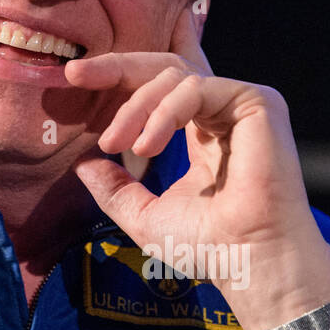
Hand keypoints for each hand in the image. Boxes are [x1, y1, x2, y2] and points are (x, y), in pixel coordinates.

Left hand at [64, 5, 329, 329]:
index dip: (118, 79)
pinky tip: (145, 145)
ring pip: (174, 76)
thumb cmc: (209, 247)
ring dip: (135, 106)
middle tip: (75, 75)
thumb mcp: (144, 214)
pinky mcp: (256, 103)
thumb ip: (115, 187)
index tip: (73, 81)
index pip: (157, 89)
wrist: (248, 262)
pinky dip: (163, 112)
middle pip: (164, 68)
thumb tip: (82, 164)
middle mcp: (220, 114)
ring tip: (115, 144)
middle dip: (116, 68)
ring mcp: (240, 106)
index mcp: (199, 132)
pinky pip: (196, 88)